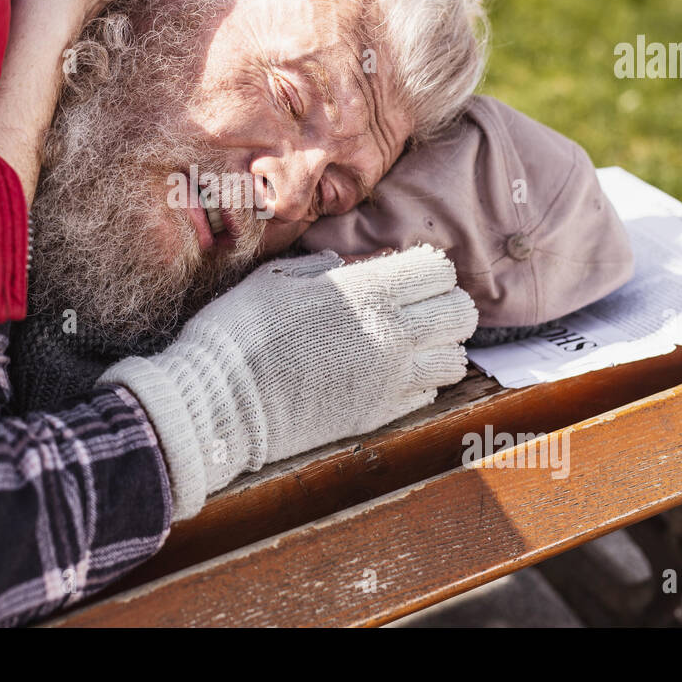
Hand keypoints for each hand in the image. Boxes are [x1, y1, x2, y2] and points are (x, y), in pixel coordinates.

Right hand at [98, 245, 478, 519]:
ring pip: (455, 359)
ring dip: (439, 346)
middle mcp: (390, 336)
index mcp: (366, 293)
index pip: (438, 272)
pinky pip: (427, 394)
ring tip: (411, 343)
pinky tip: (391, 373)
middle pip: (461, 314)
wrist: (220, 401)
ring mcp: (388, 381)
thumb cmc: (238, 331)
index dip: (426, 268)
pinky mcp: (378, 416)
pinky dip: (420, 380)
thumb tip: (349, 266)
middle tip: (419, 305)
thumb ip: (322, 268)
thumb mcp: (275, 278)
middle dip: (446, 304)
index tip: (407, 272)